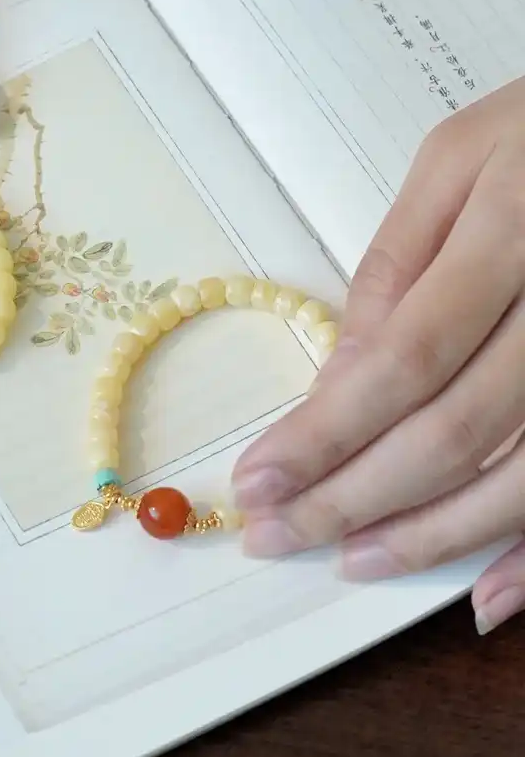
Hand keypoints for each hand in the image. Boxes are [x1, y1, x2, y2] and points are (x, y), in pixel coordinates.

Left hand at [231, 76, 524, 634]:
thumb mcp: (461, 157)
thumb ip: (398, 264)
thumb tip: (340, 378)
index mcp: (516, 230)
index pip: (404, 359)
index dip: (327, 433)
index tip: (257, 480)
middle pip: (456, 430)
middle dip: (356, 495)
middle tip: (277, 535)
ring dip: (437, 536)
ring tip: (354, 562)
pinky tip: (490, 598)